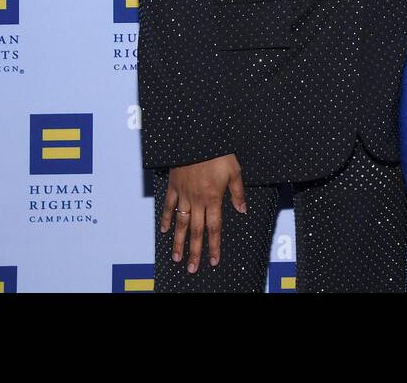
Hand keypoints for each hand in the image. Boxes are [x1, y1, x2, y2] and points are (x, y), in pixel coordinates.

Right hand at [160, 153, 245, 272]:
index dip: (214, 245)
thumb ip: (237, 192)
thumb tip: (242, 210)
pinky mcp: (174, 186)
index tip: (213, 260)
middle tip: (192, 268)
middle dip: (195, 251)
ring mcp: (184, 194)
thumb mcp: (235, 171)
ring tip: (177, 257)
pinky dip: (165, 218)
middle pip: (196, 231)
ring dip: (178, 241)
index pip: (214, 228)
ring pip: (181, 223)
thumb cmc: (218, 153)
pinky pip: (168, 205)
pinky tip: (163, 230)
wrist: (198, 138)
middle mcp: (198, 200)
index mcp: (214, 198)